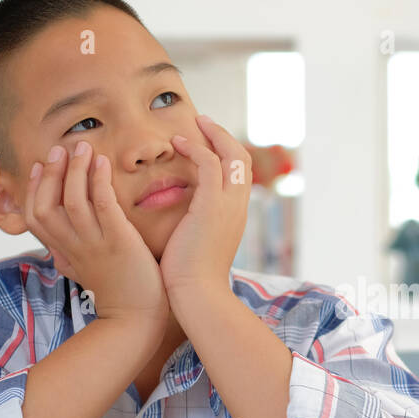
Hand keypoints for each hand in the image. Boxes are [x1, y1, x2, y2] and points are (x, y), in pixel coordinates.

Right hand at [24, 141, 167, 328]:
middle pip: (44, 206)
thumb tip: (56, 254)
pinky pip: (102, 206)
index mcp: (64, 252)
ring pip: (72, 202)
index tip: (38, 166)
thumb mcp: (84, 273)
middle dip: (49, 174)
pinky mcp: (119, 242)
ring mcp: (95, 245)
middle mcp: (74, 247)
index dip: (33, 190)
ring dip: (75, 171)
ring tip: (83, 147)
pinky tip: (103, 163)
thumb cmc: (118, 292)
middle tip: (59, 149)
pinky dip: (99, 182)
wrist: (138, 319)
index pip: (34, 218)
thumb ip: (70, 258)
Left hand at [160, 114, 251, 306]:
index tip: (206, 142)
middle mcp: (238, 207)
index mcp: (235, 217)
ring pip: (231, 155)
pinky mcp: (212, 205)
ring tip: (191, 126)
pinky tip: (177, 144)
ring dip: (212, 135)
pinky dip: (195, 148)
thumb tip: (182, 224)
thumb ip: (195, 229)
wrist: (197, 295)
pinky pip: (209, 163)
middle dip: (223, 136)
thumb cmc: (190, 279)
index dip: (225, 154)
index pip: (239, 175)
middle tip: (203, 122)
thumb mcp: (196, 247)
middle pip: (241, 158)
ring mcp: (229, 205)